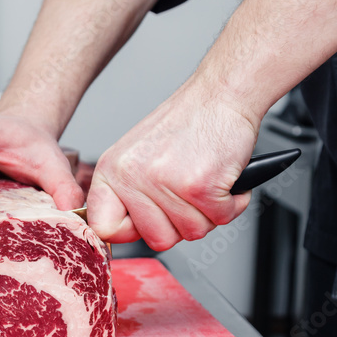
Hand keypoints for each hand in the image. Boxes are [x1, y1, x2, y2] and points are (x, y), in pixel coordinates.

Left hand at [87, 80, 257, 249]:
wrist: (219, 96)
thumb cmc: (185, 125)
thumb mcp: (137, 157)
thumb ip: (127, 195)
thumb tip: (120, 232)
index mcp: (111, 172)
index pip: (105, 228)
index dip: (133, 230)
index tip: (148, 218)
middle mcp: (132, 178)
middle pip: (158, 240)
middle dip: (181, 223)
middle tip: (187, 192)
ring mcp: (165, 183)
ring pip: (193, 233)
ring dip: (209, 211)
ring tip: (204, 177)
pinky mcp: (199, 186)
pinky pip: (221, 219)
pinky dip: (231, 203)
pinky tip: (222, 177)